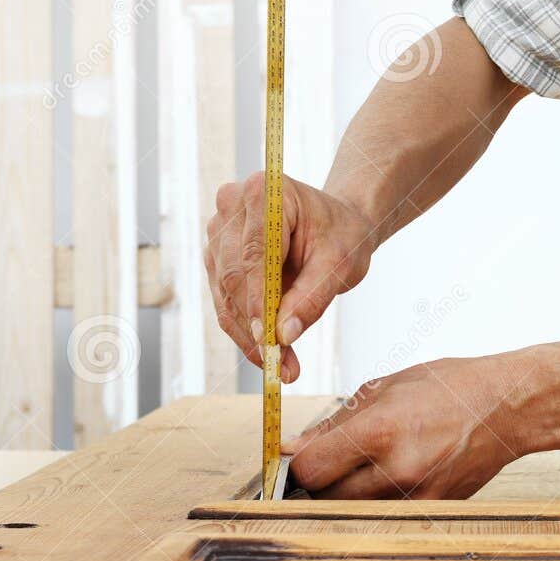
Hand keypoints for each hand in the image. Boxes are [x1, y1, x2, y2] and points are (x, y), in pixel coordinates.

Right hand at [204, 171, 376, 380]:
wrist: (337, 226)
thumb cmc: (342, 235)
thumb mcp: (340, 264)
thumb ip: (312, 298)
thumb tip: (284, 336)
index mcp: (264, 193)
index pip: (253, 254)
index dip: (258, 301)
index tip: (270, 340)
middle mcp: (232, 206)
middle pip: (233, 277)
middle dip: (255, 327)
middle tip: (281, 367)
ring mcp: (220, 230)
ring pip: (225, 294)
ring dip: (249, 336)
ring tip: (281, 367)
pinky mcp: (217, 256)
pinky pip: (225, 300)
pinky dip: (246, 331)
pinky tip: (269, 354)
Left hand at [288, 356, 534, 497]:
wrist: (508, 408)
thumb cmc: (450, 389)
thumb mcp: (384, 388)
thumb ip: (335, 422)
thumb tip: (296, 449)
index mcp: (381, 431)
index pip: (310, 470)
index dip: (298, 466)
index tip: (302, 458)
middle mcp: (397, 471)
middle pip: (324, 499)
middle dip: (319, 483)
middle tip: (331, 463)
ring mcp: (416, 497)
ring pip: (351, 512)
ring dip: (345, 495)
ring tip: (363, 467)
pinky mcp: (432, 511)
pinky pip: (383, 516)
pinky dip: (376, 502)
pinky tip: (390, 477)